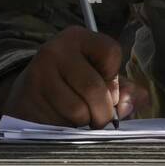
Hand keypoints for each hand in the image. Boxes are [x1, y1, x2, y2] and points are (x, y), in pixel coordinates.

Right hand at [0, 26, 125, 127]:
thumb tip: (137, 100)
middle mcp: (55, 50)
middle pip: (95, 88)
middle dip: (104, 111)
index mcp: (78, 37)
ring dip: (86, 122)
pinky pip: (58, 121)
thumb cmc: (72, 82)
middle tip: (102, 119)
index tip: (109, 89)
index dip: (115, 77)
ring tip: (83, 119)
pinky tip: (64, 121)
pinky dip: (67, 128)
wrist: (28, 92)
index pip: (111, 52)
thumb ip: (124, 87)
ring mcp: (38, 74)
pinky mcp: (27, 99)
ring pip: (77, 109)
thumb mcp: (99, 76)